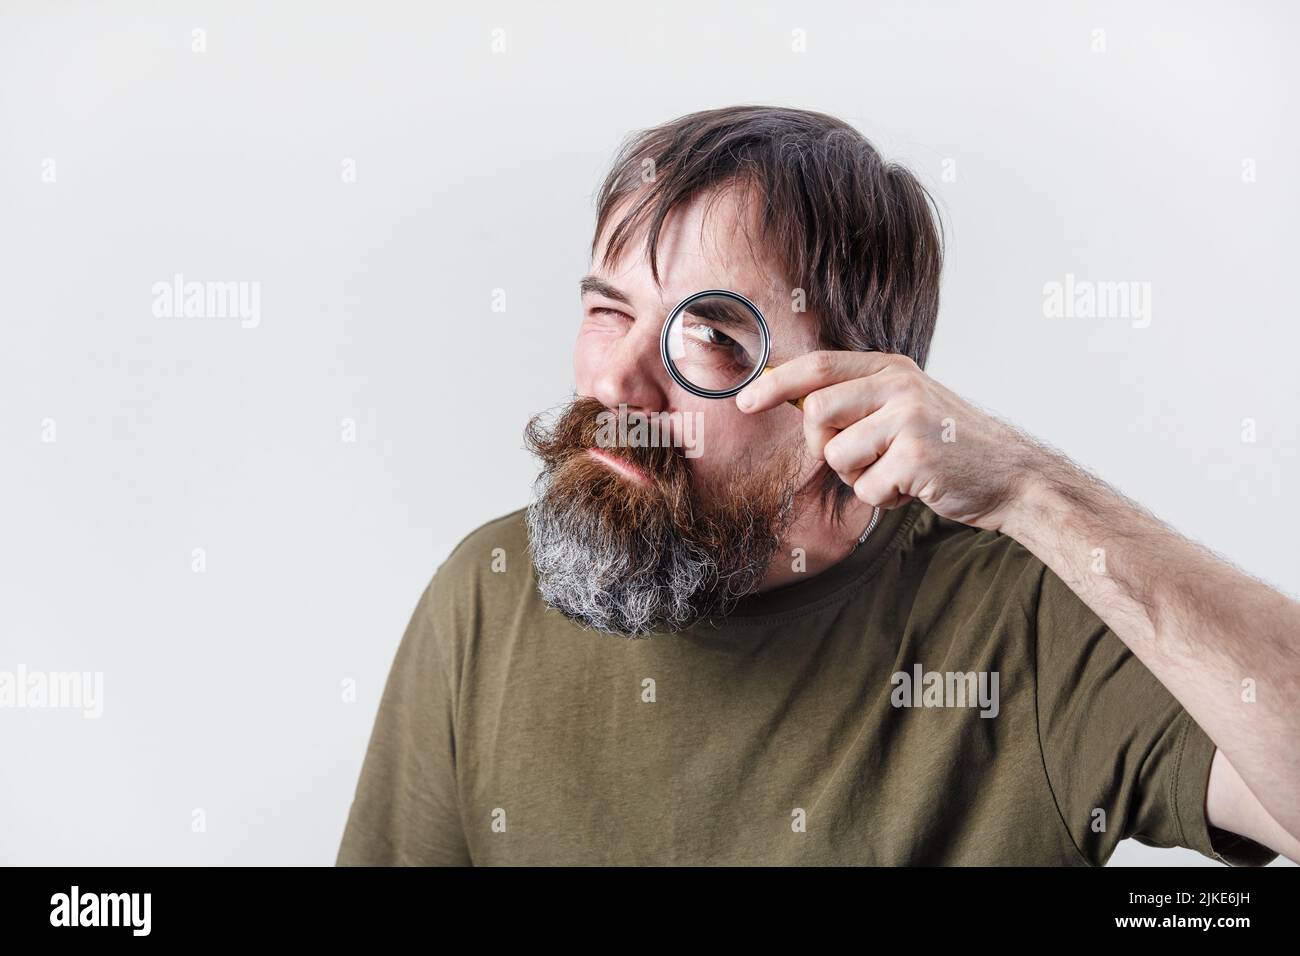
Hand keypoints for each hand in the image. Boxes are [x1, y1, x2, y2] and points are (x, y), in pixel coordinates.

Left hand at [736, 350, 1044, 532]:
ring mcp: (908, 418)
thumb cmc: (950, 445)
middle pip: (817, 412)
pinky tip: (914, 487)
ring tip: (898, 471)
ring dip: (860, 477)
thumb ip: (858, 399)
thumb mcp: (906, 405)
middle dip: (823, 447)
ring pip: (838, 456)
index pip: (817, 367)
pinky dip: (883, 499)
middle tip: (858, 459)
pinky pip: (865, 488)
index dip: (774, 384)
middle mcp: (899, 385)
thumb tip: (793, 401)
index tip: (744, 402)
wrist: (1014, 476)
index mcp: (891, 368)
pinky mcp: (916, 456)